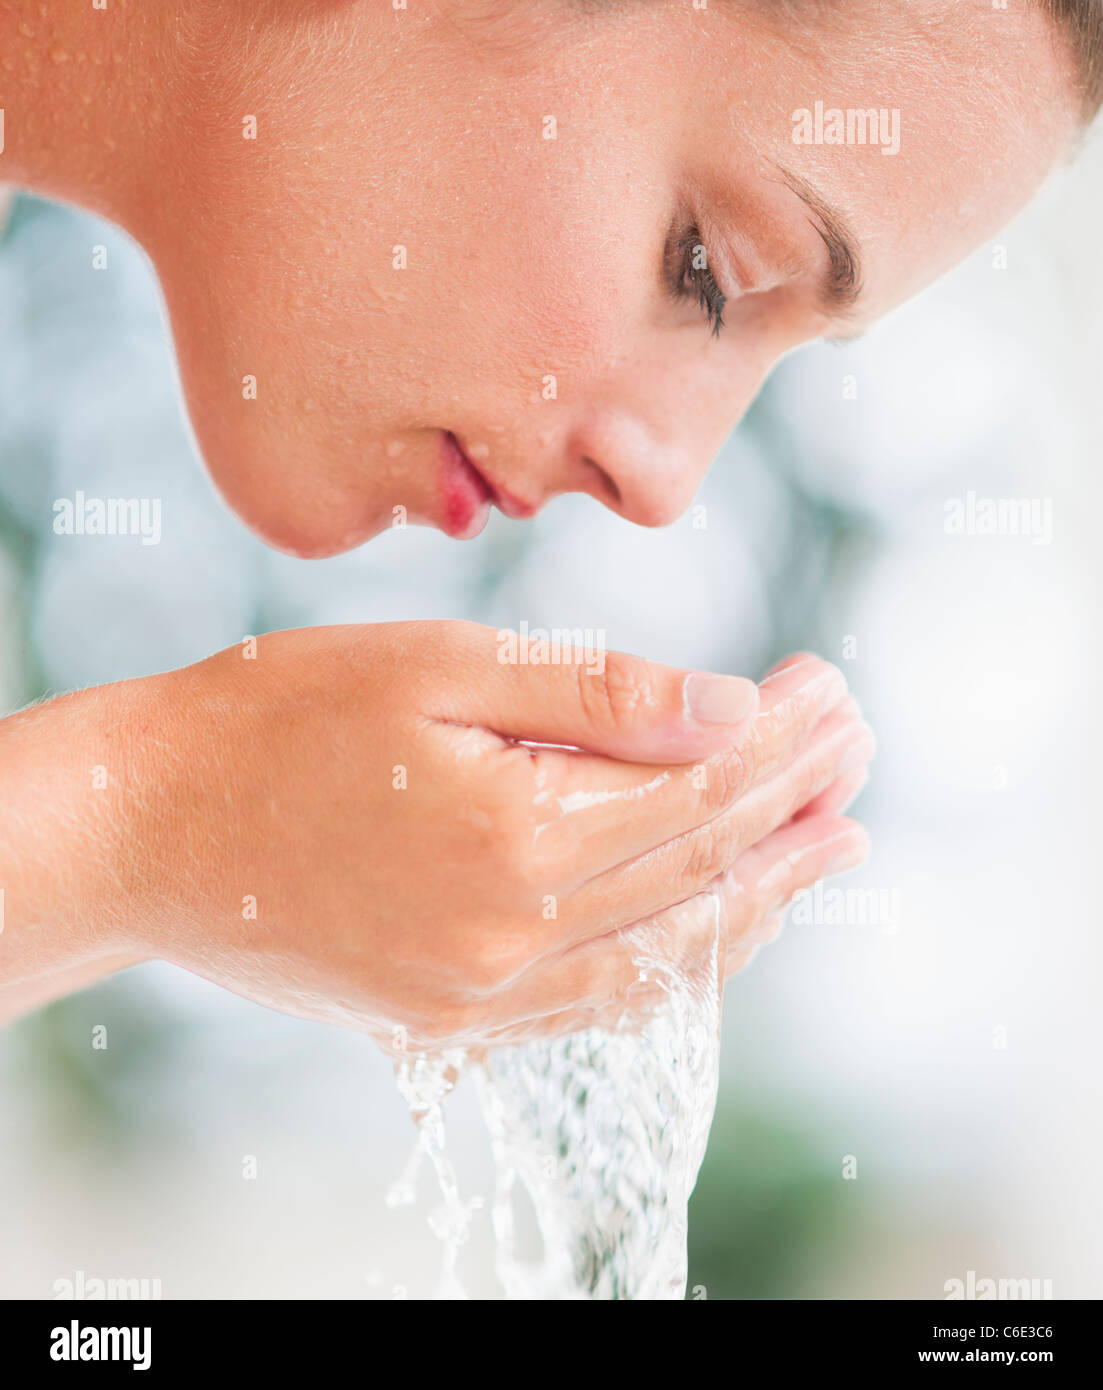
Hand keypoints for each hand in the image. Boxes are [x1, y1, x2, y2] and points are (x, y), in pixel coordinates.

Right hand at [0, 625, 871, 1045]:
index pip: (694, 791)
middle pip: (696, 870)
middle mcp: (510, 937)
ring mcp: (481, 994)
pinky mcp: (448, 1019)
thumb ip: (591, 694)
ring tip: (833, 848)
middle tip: (856, 753)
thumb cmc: (278, 721)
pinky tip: (721, 927)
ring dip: (760, 895)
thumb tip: (727, 709)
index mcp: (513, 836)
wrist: (150, 827)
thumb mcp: (435, 668)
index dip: (776, 745)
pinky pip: (600, 1003)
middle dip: (788, 806)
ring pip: (664, 953)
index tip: (829, 694)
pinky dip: (676, 961)